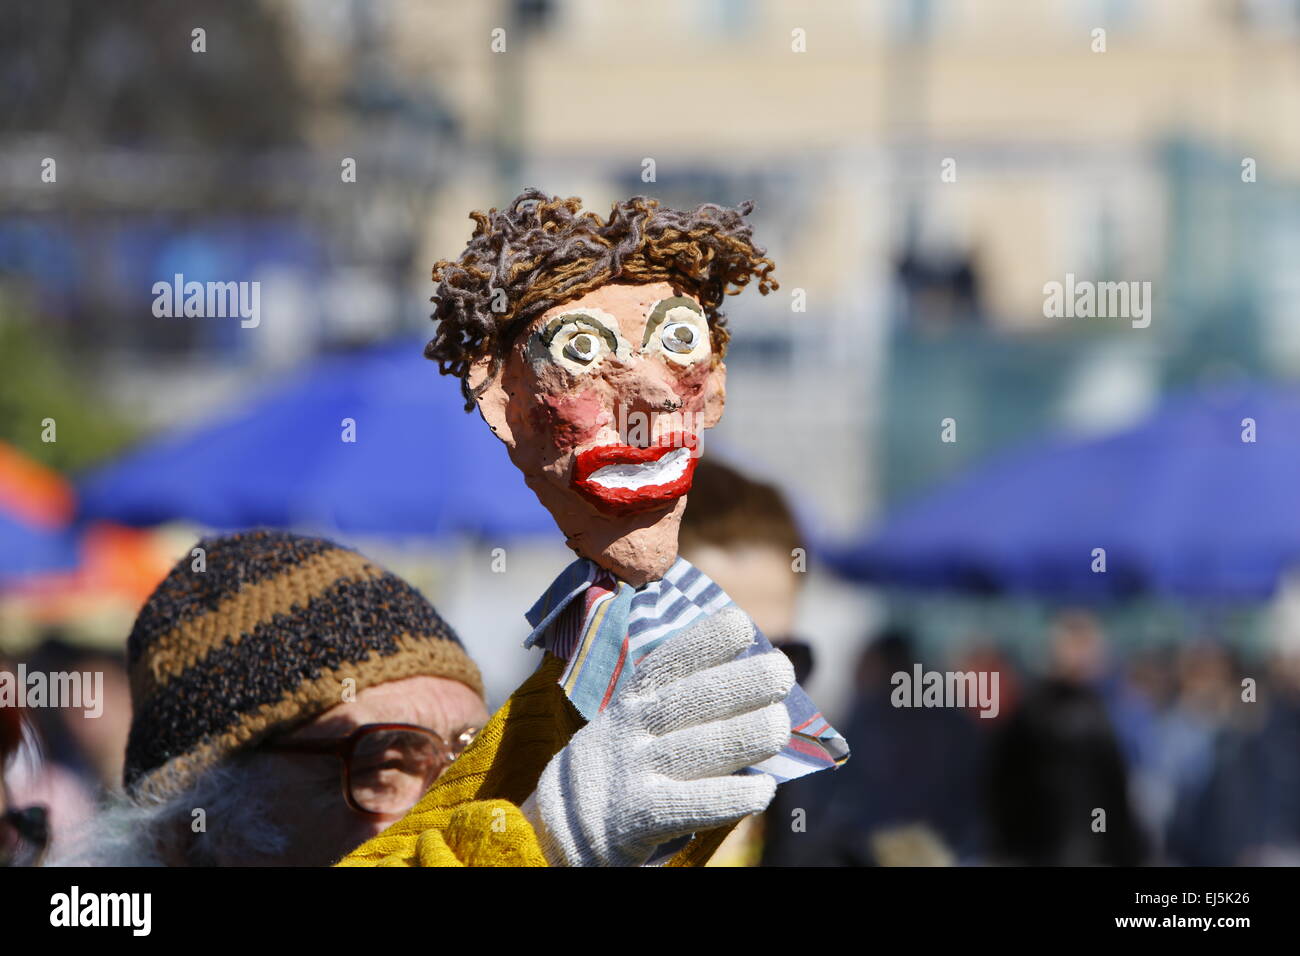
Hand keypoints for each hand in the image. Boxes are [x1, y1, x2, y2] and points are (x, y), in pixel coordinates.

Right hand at [524, 606, 793, 865]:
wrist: (557, 826)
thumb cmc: (620, 765)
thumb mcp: (631, 723)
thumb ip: (679, 706)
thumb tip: (755, 689)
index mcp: (632, 701)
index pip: (668, 663)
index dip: (704, 642)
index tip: (741, 625)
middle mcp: (631, 730)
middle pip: (689, 701)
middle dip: (738, 683)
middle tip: (780, 672)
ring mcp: (632, 773)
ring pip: (695, 749)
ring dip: (743, 735)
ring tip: (779, 727)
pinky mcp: (636, 819)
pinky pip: (689, 805)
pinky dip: (729, 797)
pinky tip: (763, 790)